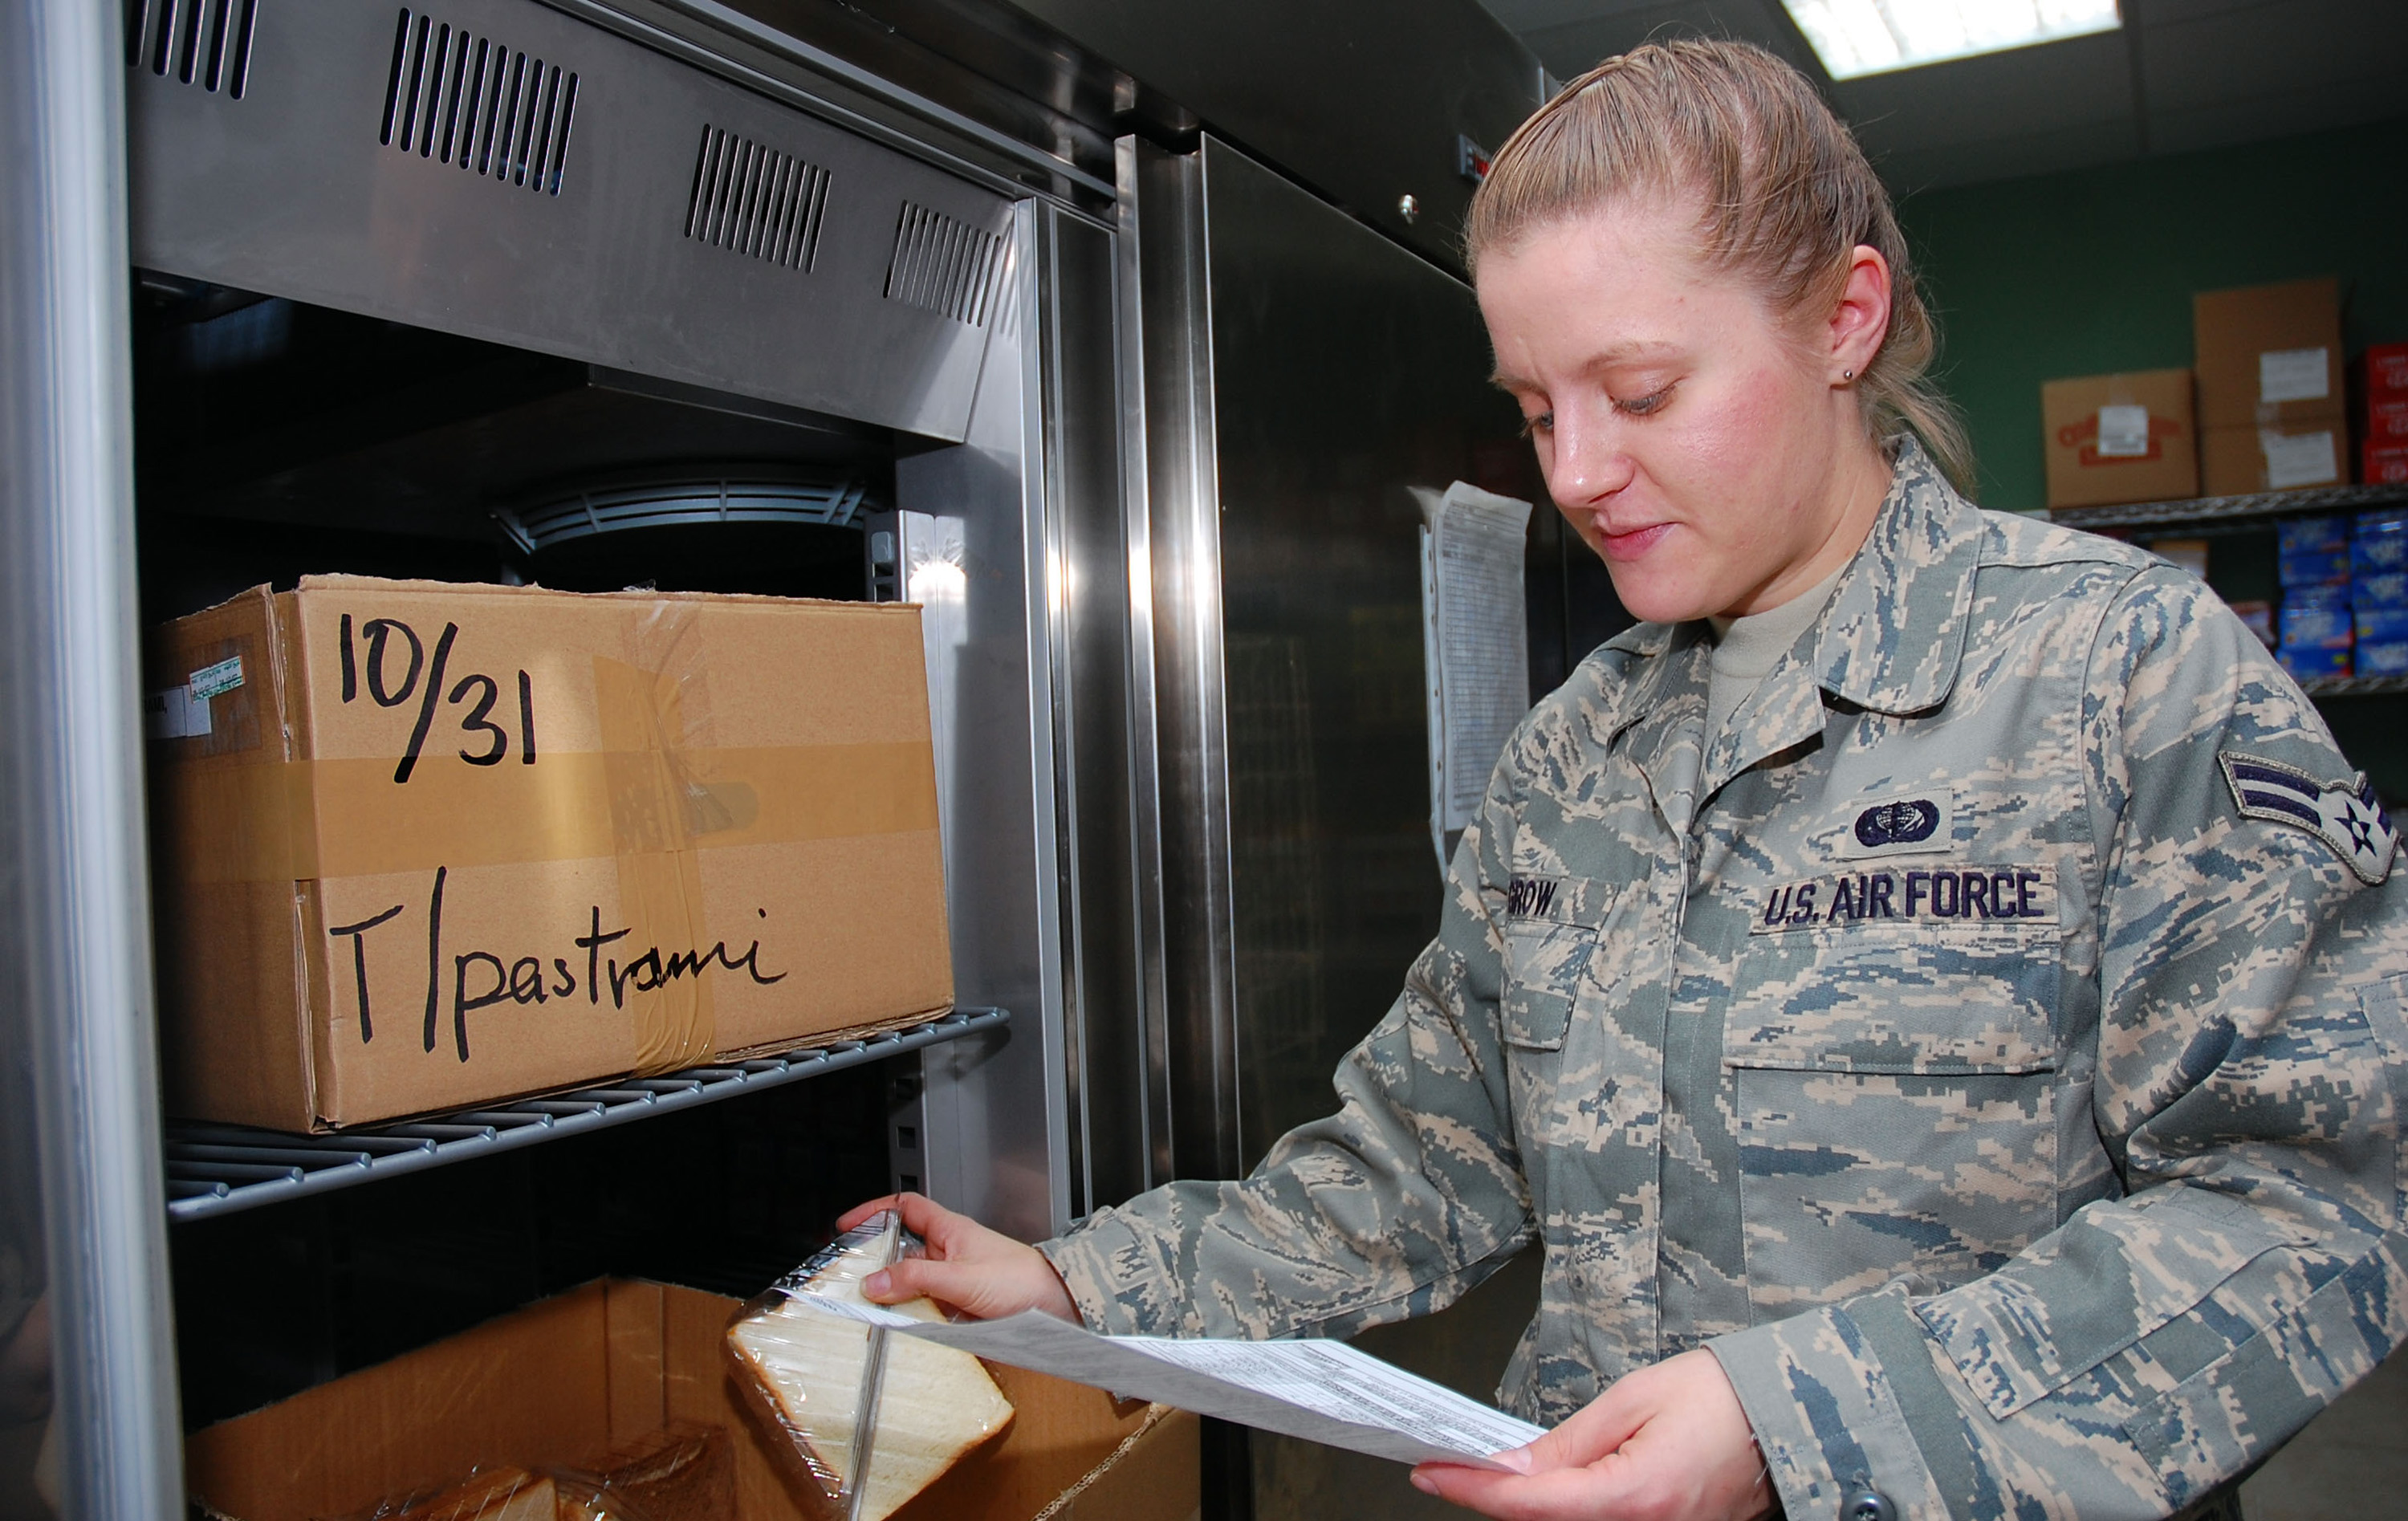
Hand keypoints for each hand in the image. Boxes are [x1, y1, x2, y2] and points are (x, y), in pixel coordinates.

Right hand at [834, 1192, 1080, 1323]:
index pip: (905, 1208)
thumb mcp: (960, 1278)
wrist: (1058, 1306)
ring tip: (872, 1309)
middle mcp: (950, 1252)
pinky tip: (903, 1328)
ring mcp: (955, 1279)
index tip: (848, 1224)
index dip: (875, 1211)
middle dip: (877, 1264)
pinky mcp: (961, 1305)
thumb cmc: (1022, 1279)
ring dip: (894, 1295)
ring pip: (912, 1283)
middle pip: (902, 1251)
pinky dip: (911, 1316)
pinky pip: (926, 1307)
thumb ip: (916, 1280)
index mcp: (950, 1230)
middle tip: (851, 1280)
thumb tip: (875, 1281)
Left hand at [1410, 1350, 1774, 1520]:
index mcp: (1635, 1497)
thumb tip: (1511, 1466)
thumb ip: (1567, 1443)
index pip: (1529, 1504)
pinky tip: (1546, 1490)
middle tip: (1452, 1468)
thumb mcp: (1632, 1400)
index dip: (1471, 1490)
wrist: (1787, 1418)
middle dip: (1495, 1500)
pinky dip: (1566, 1513)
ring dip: (1530, 1508)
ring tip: (1494, 1475)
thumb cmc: (1720, 1399)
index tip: (1430, 1473)